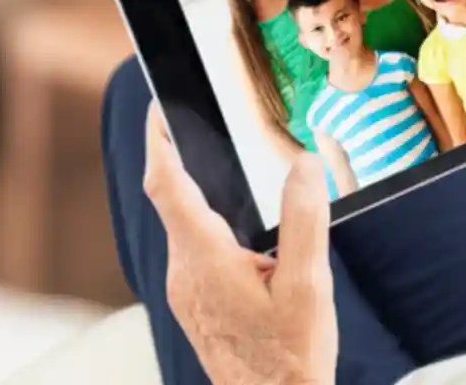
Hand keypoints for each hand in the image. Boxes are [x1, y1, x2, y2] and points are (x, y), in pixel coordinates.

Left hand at [143, 102, 336, 384]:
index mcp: (204, 258)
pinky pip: (193, 250)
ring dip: (196, 193)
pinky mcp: (195, 305)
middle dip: (179, 158)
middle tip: (195, 122)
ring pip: (183, 227)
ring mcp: (184, 291)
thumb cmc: (288, 358)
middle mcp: (183, 272)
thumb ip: (304, 220)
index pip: (167, 185)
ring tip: (219, 163)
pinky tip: (238, 227)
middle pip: (172, 201)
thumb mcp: (307, 285)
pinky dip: (207, 223)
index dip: (158, 141)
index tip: (157, 107)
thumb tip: (304, 165)